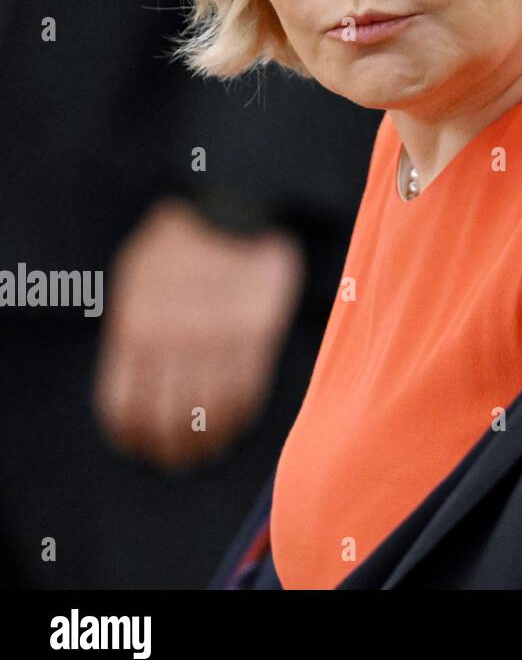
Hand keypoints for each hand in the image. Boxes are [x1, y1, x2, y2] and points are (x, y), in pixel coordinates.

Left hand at [93, 197, 305, 471]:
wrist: (233, 201)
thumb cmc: (181, 236)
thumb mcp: (136, 274)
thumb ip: (134, 325)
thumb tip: (136, 377)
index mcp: (136, 327)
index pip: (125, 406)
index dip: (134, 437)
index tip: (143, 446)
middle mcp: (175, 339)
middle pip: (170, 418)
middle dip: (174, 449)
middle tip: (181, 458)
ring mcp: (219, 336)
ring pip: (212, 411)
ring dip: (211, 440)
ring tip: (212, 449)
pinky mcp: (258, 331)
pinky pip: (250, 388)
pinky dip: (243, 415)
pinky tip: (238, 423)